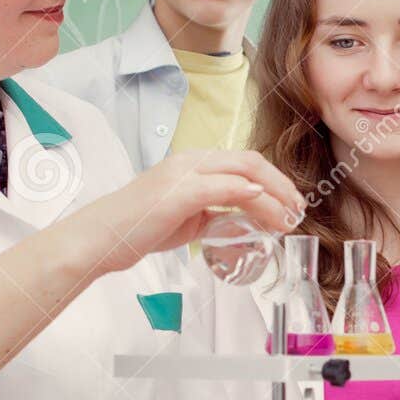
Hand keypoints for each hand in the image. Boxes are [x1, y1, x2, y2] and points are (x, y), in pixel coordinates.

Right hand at [80, 150, 304, 274]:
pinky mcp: (176, 193)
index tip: (292, 204)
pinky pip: (218, 187)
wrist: (102, 238)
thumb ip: (215, 213)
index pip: (245, 163)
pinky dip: (243, 193)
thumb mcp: (188, 218)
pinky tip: (259, 204)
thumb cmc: (140, 228)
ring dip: (272, 196)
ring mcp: (182, 174)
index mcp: (194, 164)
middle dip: (282, 186)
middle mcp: (190, 161)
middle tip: (298, 212)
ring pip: (241, 173)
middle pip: (251, 162)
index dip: (276, 181)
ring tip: (287, 219)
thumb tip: (243, 221)